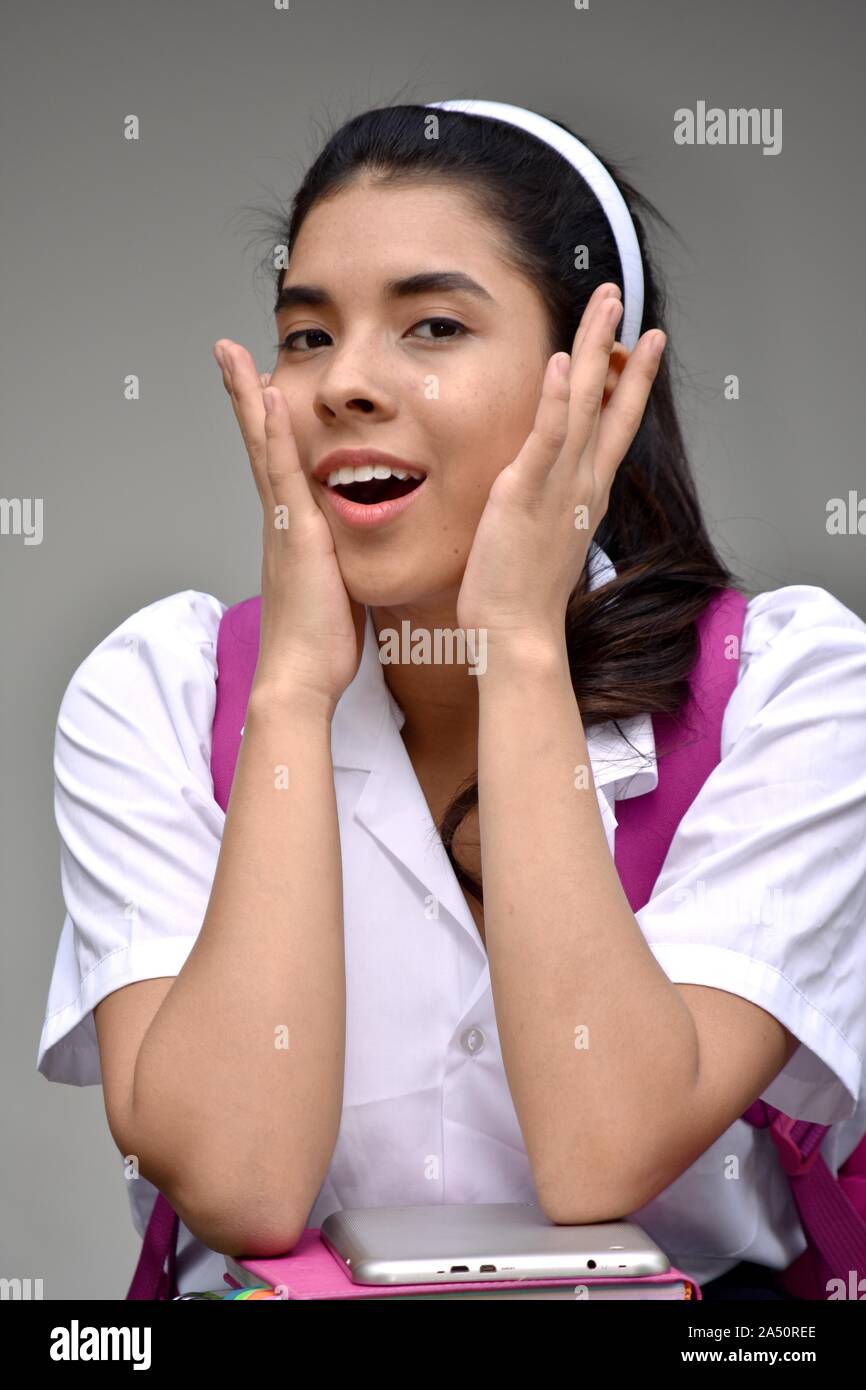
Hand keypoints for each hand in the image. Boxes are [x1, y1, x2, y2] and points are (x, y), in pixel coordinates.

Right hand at [214, 340, 366, 711]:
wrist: (302, 678)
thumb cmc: (322, 645)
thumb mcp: (338, 590)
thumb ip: (343, 564)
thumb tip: (357, 556)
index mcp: (292, 530)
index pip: (277, 463)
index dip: (268, 424)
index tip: (262, 384)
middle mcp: (279, 519)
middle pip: (259, 443)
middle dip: (244, 395)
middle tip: (228, 351)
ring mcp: (282, 523)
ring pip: (262, 447)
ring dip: (248, 397)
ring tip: (232, 354)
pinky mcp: (294, 532)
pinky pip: (282, 471)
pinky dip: (274, 432)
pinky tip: (272, 395)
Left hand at [455, 284, 665, 649]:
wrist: (518, 635)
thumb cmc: (523, 598)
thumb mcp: (545, 540)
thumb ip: (551, 506)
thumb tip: (547, 493)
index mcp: (586, 493)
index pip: (614, 425)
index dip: (630, 380)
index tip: (642, 343)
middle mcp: (582, 483)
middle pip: (608, 400)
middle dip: (618, 346)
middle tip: (622, 299)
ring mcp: (559, 485)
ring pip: (586, 404)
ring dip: (595, 350)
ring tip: (604, 304)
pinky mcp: (527, 493)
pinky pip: (548, 437)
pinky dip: (560, 399)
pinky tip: (565, 362)